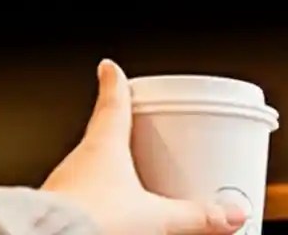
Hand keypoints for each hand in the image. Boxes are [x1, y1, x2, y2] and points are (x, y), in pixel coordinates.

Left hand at [42, 60, 247, 234]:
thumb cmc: (91, 219)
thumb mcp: (155, 219)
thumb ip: (195, 216)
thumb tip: (230, 214)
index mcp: (102, 147)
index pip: (111, 104)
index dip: (114, 84)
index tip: (110, 69)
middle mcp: (78, 162)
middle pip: (98, 135)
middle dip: (116, 134)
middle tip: (133, 131)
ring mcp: (64, 188)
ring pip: (87, 170)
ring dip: (105, 173)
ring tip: (129, 185)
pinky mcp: (57, 210)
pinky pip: (79, 198)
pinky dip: (96, 201)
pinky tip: (108, 216)